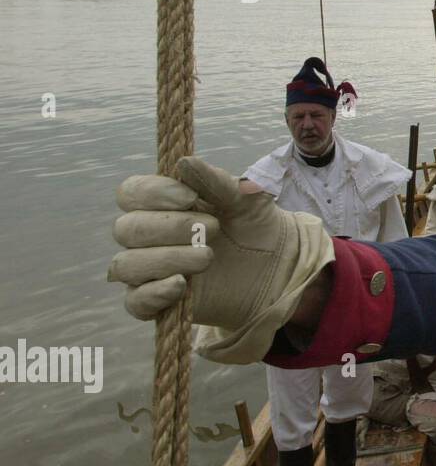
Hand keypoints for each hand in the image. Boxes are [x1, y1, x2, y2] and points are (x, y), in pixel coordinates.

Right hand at [108, 156, 334, 363]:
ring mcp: (150, 270)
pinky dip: (154, 293)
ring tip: (208, 256)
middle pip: (127, 229)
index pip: (130, 193)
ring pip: (127, 265)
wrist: (277, 264)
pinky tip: (181, 285)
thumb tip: (184, 163)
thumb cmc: (253, 223)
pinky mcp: (159, 302)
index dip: (152, 193)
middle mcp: (147, 236)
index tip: (190, 197)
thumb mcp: (245, 198)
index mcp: (161, 203)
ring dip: (167, 259)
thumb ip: (216, 181)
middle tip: (214, 228)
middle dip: (170, 227)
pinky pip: (135, 302)